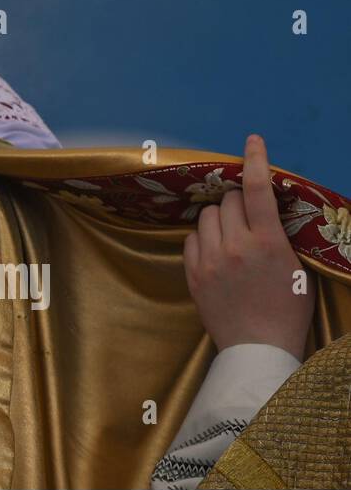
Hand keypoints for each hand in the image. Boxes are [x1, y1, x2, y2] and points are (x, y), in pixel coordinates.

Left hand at [184, 135, 312, 361]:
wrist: (258, 348)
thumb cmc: (287, 309)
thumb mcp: (297, 268)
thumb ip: (281, 235)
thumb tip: (269, 207)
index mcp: (268, 243)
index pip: (257, 190)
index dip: (255, 160)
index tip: (253, 140)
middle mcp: (235, 246)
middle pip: (228, 199)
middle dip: (238, 200)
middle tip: (248, 216)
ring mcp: (209, 260)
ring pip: (207, 216)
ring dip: (219, 219)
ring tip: (232, 237)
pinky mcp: (192, 273)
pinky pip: (191, 238)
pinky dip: (203, 239)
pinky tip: (216, 252)